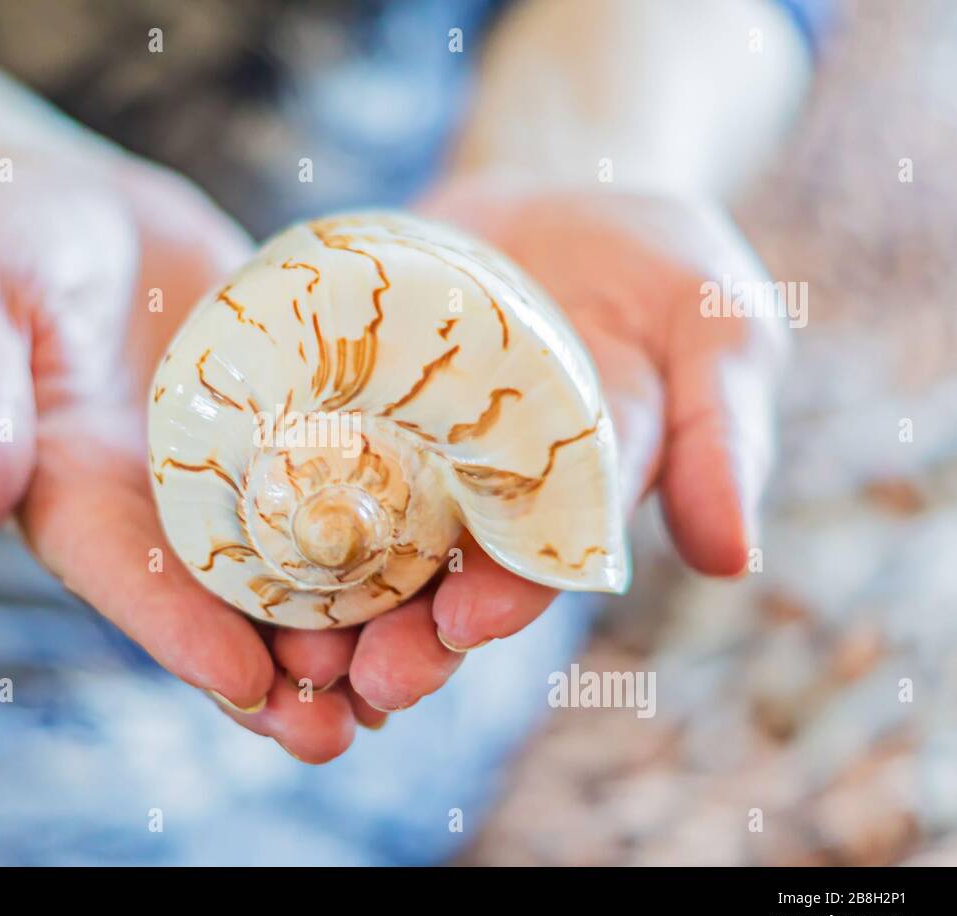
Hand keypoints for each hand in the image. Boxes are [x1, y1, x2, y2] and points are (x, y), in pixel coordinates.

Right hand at [0, 153, 376, 760]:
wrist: (65, 201)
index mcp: (70, 497)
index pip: (124, 580)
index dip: (181, 634)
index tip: (246, 682)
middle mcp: (154, 506)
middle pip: (219, 604)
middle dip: (279, 669)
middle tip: (347, 726)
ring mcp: (224, 471)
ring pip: (292, 564)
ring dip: (349, 623)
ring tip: (415, 674)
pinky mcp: (283, 422)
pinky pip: (338, 479)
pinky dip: (387, 524)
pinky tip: (449, 563)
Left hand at [285, 173, 788, 728]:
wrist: (560, 195)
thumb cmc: (660, 271)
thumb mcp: (717, 332)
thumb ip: (719, 440)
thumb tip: (735, 559)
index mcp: (572, 501)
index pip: (541, 561)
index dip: (508, 594)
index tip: (469, 622)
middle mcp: (482, 500)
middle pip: (439, 580)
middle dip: (404, 634)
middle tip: (363, 674)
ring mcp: (408, 456)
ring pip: (361, 544)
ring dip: (329, 601)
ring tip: (287, 644)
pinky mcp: (348, 406)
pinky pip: (305, 452)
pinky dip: (272, 494)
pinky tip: (228, 529)